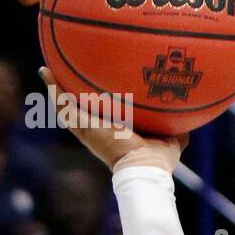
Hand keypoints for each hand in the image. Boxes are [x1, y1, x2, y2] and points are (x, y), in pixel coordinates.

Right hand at [40, 68, 185, 173]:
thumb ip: (177, 126)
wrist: (144, 165)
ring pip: (66, 105)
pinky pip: (63, 105)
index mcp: (116, 131)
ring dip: (55, 87)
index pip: (104, 115)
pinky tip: (46, 72)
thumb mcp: (172, 138)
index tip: (96, 89)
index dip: (99, 103)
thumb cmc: (158, 158)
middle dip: (73, 94)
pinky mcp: (82, 125)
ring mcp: (87, 127)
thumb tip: (188, 115)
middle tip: (64, 75)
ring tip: (46, 69)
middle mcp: (99, 129)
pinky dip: (53, 88)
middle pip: (81, 108)